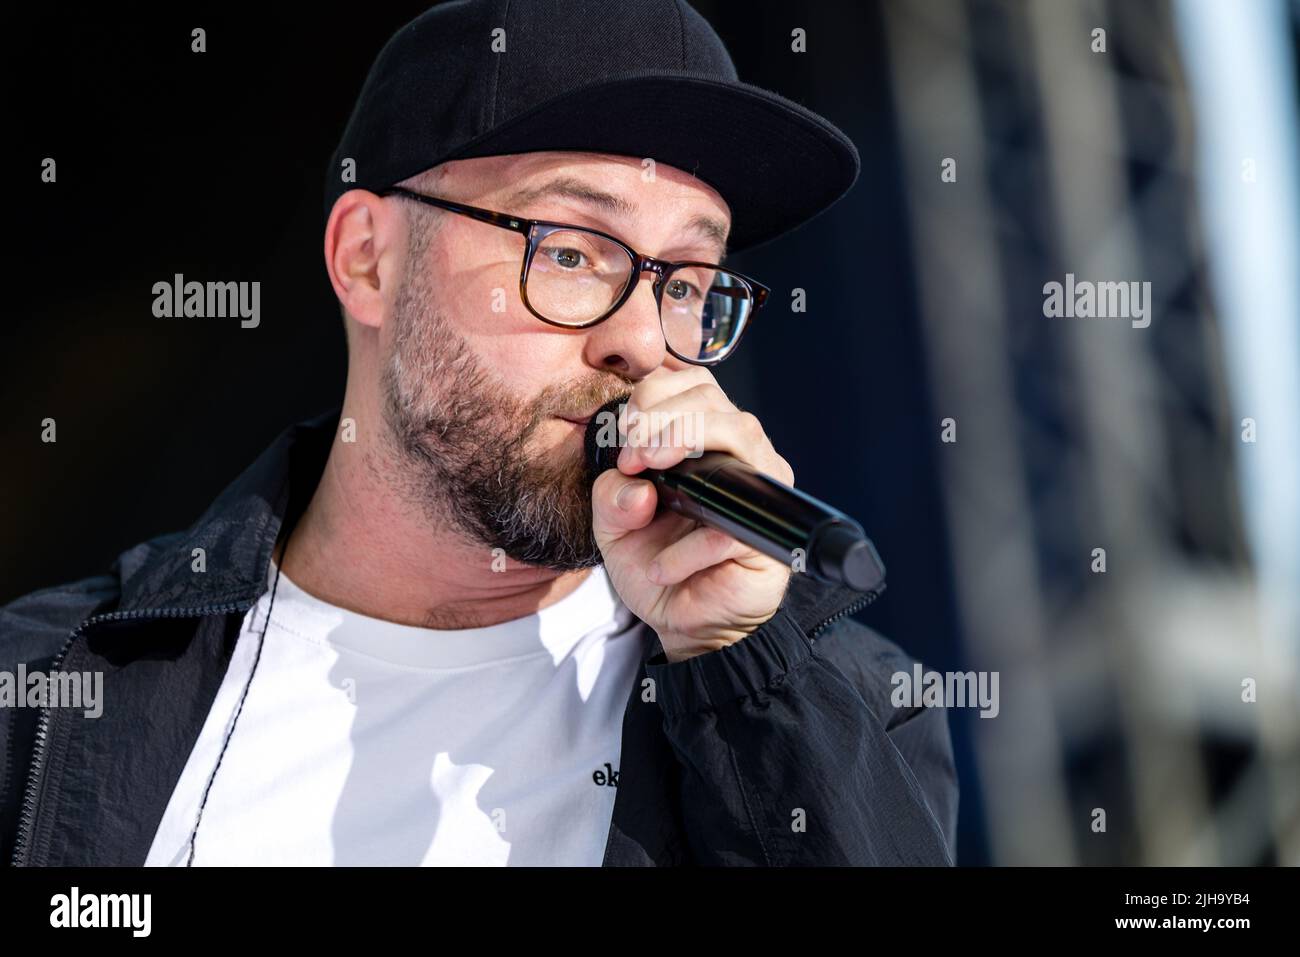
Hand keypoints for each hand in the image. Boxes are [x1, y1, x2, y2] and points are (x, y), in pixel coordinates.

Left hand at [591, 367, 794, 662]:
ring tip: (647, 498)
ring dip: (686, 450)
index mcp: (703, 441)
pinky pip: (730, 527)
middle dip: (667, 421)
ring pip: (741, 436)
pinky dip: (688, 548)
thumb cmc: (655, 562)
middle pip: (717, 403)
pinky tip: (664, 566)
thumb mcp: (614, 525)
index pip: (691, 387)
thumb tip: (634, 484)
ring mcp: (759, 492)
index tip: (626, 438)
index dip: (655, 399)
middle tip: (634, 458)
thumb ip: (610, 495)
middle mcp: (739, 456)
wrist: (680, 620)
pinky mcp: (769, 537)